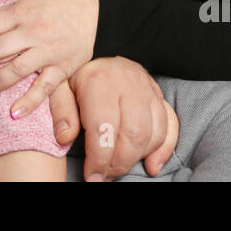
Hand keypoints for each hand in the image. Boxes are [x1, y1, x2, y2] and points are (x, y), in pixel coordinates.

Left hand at [0, 0, 97, 118]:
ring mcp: (48, 51)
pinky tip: (13, 113)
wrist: (99, 8)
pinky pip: (44, 88)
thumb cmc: (61, 1)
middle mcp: (33, 31)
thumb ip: (4, 15)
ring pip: (14, 71)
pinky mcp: (63, 67)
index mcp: (21, 12)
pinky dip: (28, 102)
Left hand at [49, 57, 178, 180]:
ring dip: (137, 158)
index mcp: (99, 80)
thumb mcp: (60, 87)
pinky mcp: (159, 96)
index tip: (92, 176)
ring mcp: (148, 89)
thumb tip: (65, 137)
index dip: (99, 158)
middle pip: (133, 134)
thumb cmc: (78, 76)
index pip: (104, 127)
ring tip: (118, 169)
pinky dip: (164, 149)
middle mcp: (128, 83)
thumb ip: (61, 111)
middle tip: (105, 176)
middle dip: (119, 163)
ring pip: (153, 132)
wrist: (100, 53)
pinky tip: (152, 165)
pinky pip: (171, 124)